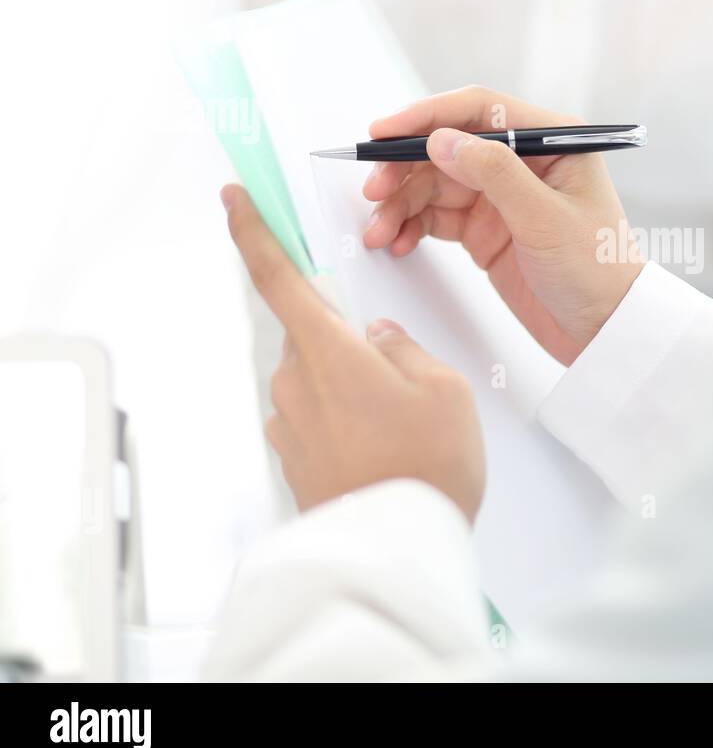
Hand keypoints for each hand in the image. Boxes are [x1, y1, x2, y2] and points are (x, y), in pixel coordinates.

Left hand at [221, 184, 484, 518]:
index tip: (233, 198)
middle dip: (353, 348)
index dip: (251, 231)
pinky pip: (321, 421)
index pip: (277, 276)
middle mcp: (295, 384)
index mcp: (328, 352)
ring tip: (406, 431)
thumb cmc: (424, 467)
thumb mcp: (443, 389)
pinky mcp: (295, 461)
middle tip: (404, 385)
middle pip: (315, 338)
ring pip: (321, 382)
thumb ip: (406, 349)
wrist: (396, 549)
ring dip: (356, 392)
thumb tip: (380, 338)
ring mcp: (290, 426)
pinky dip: (351, 426)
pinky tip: (388, 453)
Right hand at [361, 85, 643, 365]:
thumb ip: (494, 173)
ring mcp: (501, 196)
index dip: (426, 116)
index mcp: (551, 141)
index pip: (479, 110)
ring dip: (400, 203)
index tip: (383, 133)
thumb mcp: (545, 219)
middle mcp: (523, 161)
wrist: (606, 331)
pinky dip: (411, 226)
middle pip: (447, 146)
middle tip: (373, 191)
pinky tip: (396, 243)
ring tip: (378, 233)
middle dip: (404, 167)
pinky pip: (436, 217)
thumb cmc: (596, 270)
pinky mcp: (485, 230)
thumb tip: (442, 140)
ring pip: (434, 184)